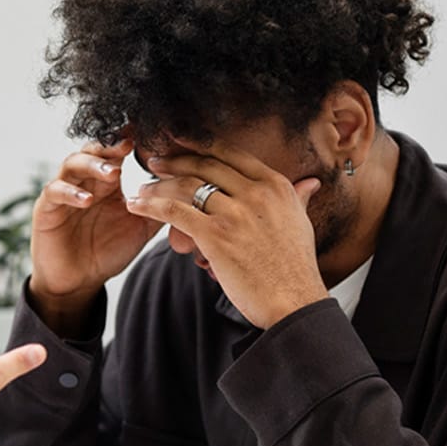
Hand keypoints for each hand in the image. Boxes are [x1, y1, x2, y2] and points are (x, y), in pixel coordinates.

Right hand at [28, 138, 158, 332]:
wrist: (78, 282)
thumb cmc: (106, 252)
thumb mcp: (140, 229)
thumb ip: (160, 210)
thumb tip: (190, 193)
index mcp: (107, 182)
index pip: (116, 152)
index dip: (128, 141)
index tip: (146, 133)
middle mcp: (84, 181)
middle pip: (94, 150)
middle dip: (111, 146)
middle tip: (129, 146)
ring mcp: (64, 192)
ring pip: (73, 164)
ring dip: (93, 166)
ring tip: (113, 174)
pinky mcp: (46, 209)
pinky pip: (55, 192)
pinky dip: (70, 193)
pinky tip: (86, 200)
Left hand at [132, 144, 328, 327]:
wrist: (294, 302)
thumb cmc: (295, 269)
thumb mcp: (301, 223)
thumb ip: (298, 198)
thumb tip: (310, 183)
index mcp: (275, 186)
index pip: (231, 155)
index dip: (202, 146)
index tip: (182, 143)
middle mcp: (256, 193)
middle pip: (206, 165)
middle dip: (175, 161)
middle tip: (156, 162)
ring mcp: (235, 212)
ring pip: (186, 186)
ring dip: (158, 186)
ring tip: (142, 189)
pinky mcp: (216, 235)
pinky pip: (175, 211)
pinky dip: (151, 206)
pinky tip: (137, 206)